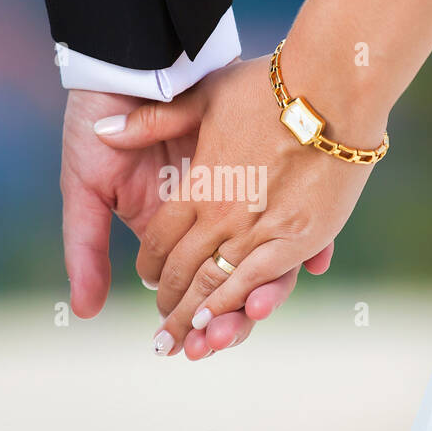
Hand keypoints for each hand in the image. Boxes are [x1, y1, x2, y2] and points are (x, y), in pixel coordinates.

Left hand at [93, 51, 381, 354]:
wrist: (331, 87)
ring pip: (217, 287)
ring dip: (200, 319)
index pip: (161, 241)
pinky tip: (231, 321)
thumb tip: (100, 132)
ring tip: (189, 345)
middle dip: (171, 307)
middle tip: (162, 335)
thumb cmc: (269, 85)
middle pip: (184, 273)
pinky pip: (260, 281)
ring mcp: (260, 228)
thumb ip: (151, 120)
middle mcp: (222, 214)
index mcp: (197, 186)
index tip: (151, 280)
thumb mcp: (203, 96)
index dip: (152, 266)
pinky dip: (240, 304)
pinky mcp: (299, 237)